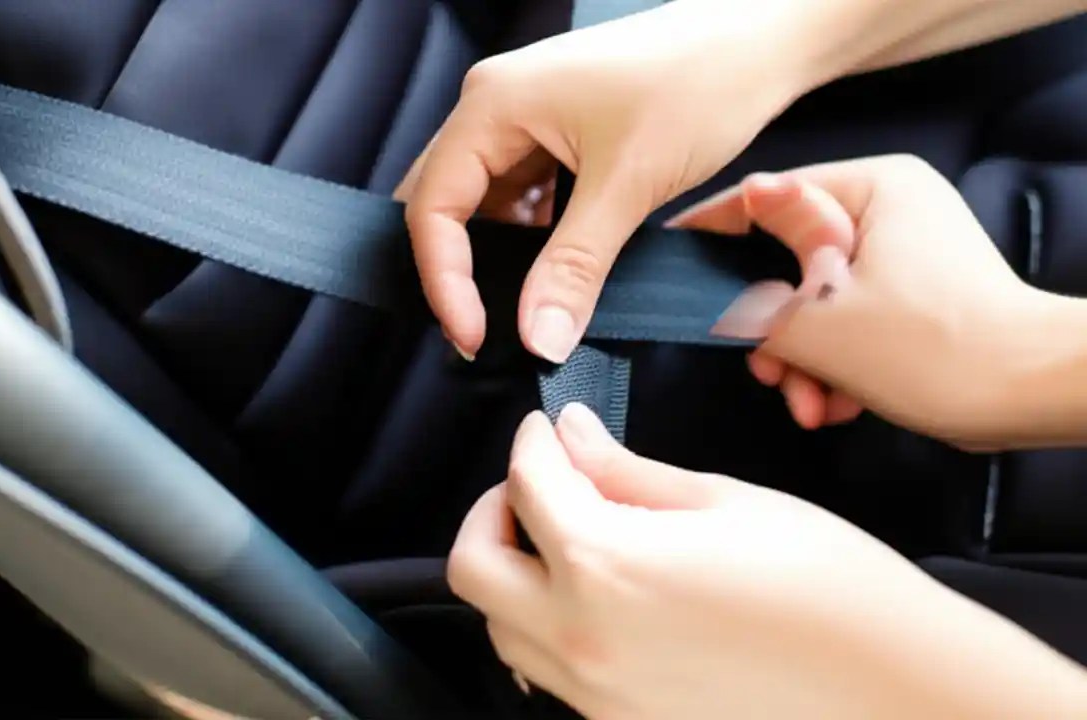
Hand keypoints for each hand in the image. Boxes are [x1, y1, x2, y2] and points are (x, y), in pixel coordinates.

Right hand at [398, 0, 823, 361]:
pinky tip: (555, 274)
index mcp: (493, 103)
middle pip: (444, 205)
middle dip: (458, 273)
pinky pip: (521, 199)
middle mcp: (496, 106)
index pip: (433, 206)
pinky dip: (530, 242)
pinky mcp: (555, 134)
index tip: (473, 336)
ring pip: (482, 207)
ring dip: (496, 260)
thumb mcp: (630, 183)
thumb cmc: (699, 79)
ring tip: (522, 311)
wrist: (760, 42)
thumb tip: (537, 339)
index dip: (444, 280)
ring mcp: (524, 118)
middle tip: (483, 334)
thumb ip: (575, 266)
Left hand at [448, 404, 1086, 718]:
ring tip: (570, 545)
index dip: (531, 441)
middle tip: (538, 487)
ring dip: (516, 575)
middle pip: (473, 566)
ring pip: (500, 626)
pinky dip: (550, 629)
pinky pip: (546, 673)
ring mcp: (596, 693)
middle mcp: (583, 636)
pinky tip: (600, 603)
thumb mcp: (727, 504)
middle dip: (494, 512)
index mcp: (607, 562)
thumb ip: (630, 473)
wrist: (898, 692)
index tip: (546, 430)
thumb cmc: (832, 591)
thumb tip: (576, 438)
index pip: (526, 482)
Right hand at [670, 154, 1051, 448]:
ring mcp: (904, 253)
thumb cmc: (940, 348)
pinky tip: (837, 405)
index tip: (670, 250)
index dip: (714, 230)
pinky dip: (834, 366)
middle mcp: (892, 208)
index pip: (770, 196)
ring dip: (802, 361)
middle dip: (773, 331)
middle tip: (766, 371)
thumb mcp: (819, 317)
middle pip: (789, 261)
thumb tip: (718, 246)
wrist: (1030, 396)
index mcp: (874, 186)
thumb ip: (754, 285)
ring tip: (810, 404)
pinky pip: (847, 321)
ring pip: (815, 301)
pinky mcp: (913, 294)